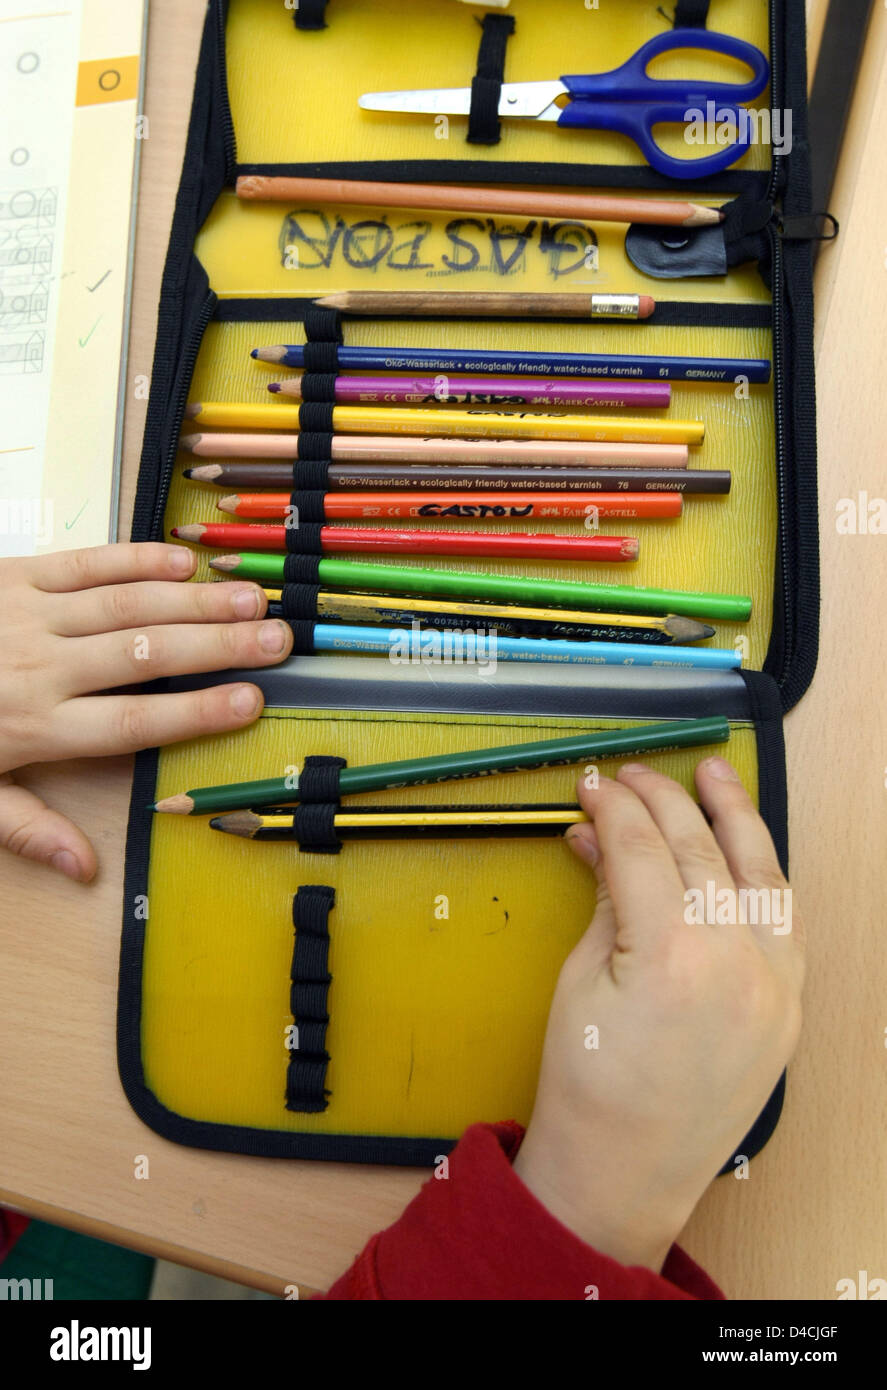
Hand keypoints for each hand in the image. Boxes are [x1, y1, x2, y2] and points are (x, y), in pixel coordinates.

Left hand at [0, 543, 292, 881]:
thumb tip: (86, 870)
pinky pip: (85, 562)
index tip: (252, 702)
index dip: (196, 712)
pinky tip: (184, 562)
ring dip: (194, 600)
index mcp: (36, 727)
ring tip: (252, 598)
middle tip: (279, 639)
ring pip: (126, 604)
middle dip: (219, 647)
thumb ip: (27, 828)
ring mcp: (29, 614)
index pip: (133, 722)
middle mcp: (41, 667)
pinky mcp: (15, 574)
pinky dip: (136, 558)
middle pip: (145, 655)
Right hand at [512, 756, 803, 1272]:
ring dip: (735, 816)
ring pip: (761, 873)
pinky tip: (745, 847)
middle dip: (662, 799)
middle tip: (633, 775)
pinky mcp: (789, 1007)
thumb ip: (604, 898)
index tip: (593, 786)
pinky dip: (763, 875)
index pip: (641, 847)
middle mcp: (736, 963)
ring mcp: (774, 986)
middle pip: (700, 848)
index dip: (613, 806)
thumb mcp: (580, 980)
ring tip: (714, 773)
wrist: (624, 1171)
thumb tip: (599, 837)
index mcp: (671, 956)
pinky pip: (785, 919)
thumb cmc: (589, 1086)